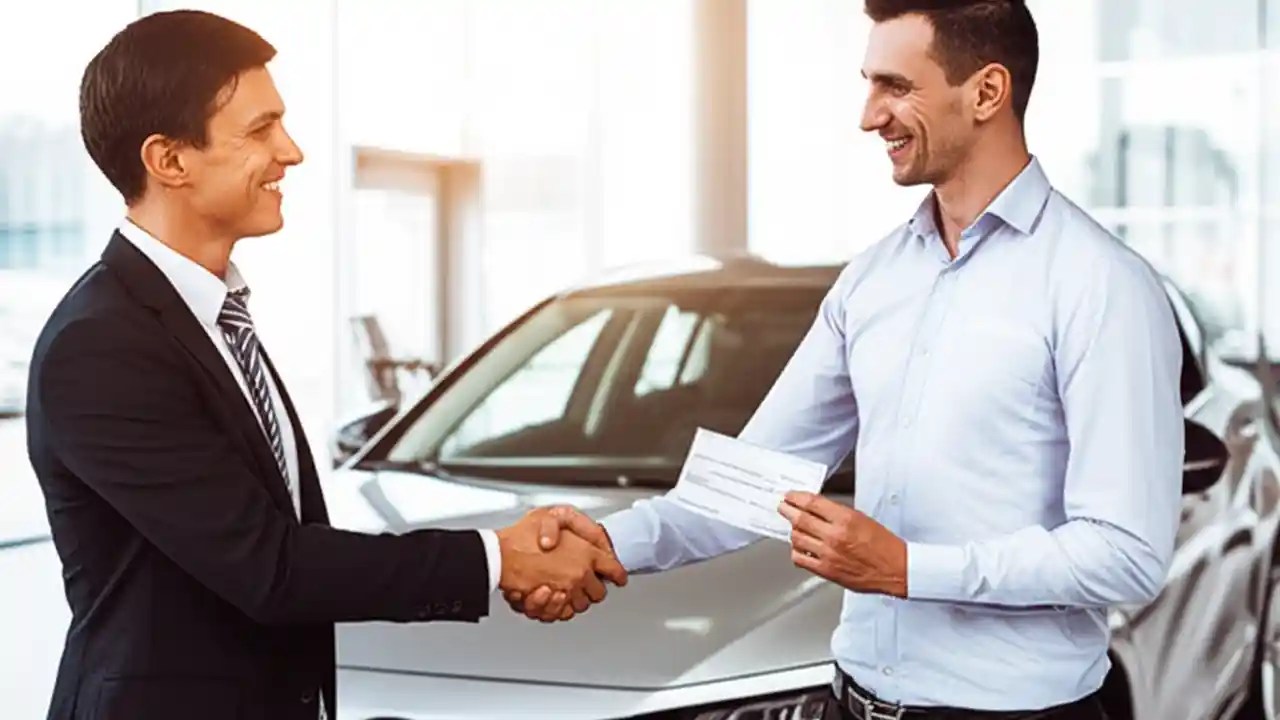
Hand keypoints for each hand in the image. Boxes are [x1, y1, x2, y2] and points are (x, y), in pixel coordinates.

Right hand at [503, 505, 624, 621]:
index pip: (614, 569)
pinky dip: (560, 608)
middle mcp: (578, 576)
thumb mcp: (552, 516)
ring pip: (581, 605)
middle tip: (590, 581)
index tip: (619, 576)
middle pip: (599, 592)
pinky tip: (555, 596)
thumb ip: (578, 524)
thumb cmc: (521, 536)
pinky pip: (563, 613)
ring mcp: (565, 591)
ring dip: (577, 598)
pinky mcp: (548, 604)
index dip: (618, 573)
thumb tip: (595, 537)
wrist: (498, 556)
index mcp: (586, 554)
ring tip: (569, 588)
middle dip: (596, 587)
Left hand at [777, 491, 906, 596]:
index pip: (812, 503)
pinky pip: (801, 558)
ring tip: (792, 526)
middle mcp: (834, 536)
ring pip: (797, 538)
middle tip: (783, 507)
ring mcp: (828, 554)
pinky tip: (799, 547)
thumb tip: (816, 509)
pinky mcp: (826, 570)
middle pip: (800, 519)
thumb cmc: (884, 545)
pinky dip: (796, 551)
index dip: (796, 497)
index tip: (790, 496)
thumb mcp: (862, 518)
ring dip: (792, 530)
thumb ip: (837, 513)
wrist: (896, 569)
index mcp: (845, 519)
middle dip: (787, 510)